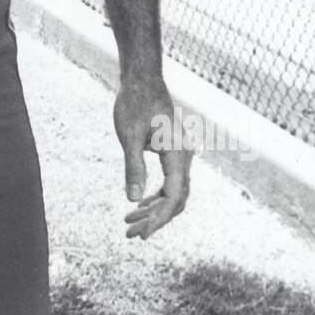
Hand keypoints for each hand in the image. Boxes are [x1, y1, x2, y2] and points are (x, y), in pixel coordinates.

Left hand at [113, 75, 192, 240]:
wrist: (142, 79)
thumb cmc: (134, 102)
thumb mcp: (129, 135)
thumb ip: (133, 167)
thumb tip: (132, 199)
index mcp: (178, 152)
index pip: (174, 195)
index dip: (159, 218)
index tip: (142, 233)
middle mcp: (185, 156)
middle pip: (176, 199)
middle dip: (155, 219)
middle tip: (130, 235)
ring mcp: (181, 155)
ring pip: (173, 193)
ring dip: (154, 210)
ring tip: (129, 225)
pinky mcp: (173, 153)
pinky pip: (170, 182)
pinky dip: (156, 197)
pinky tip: (139, 206)